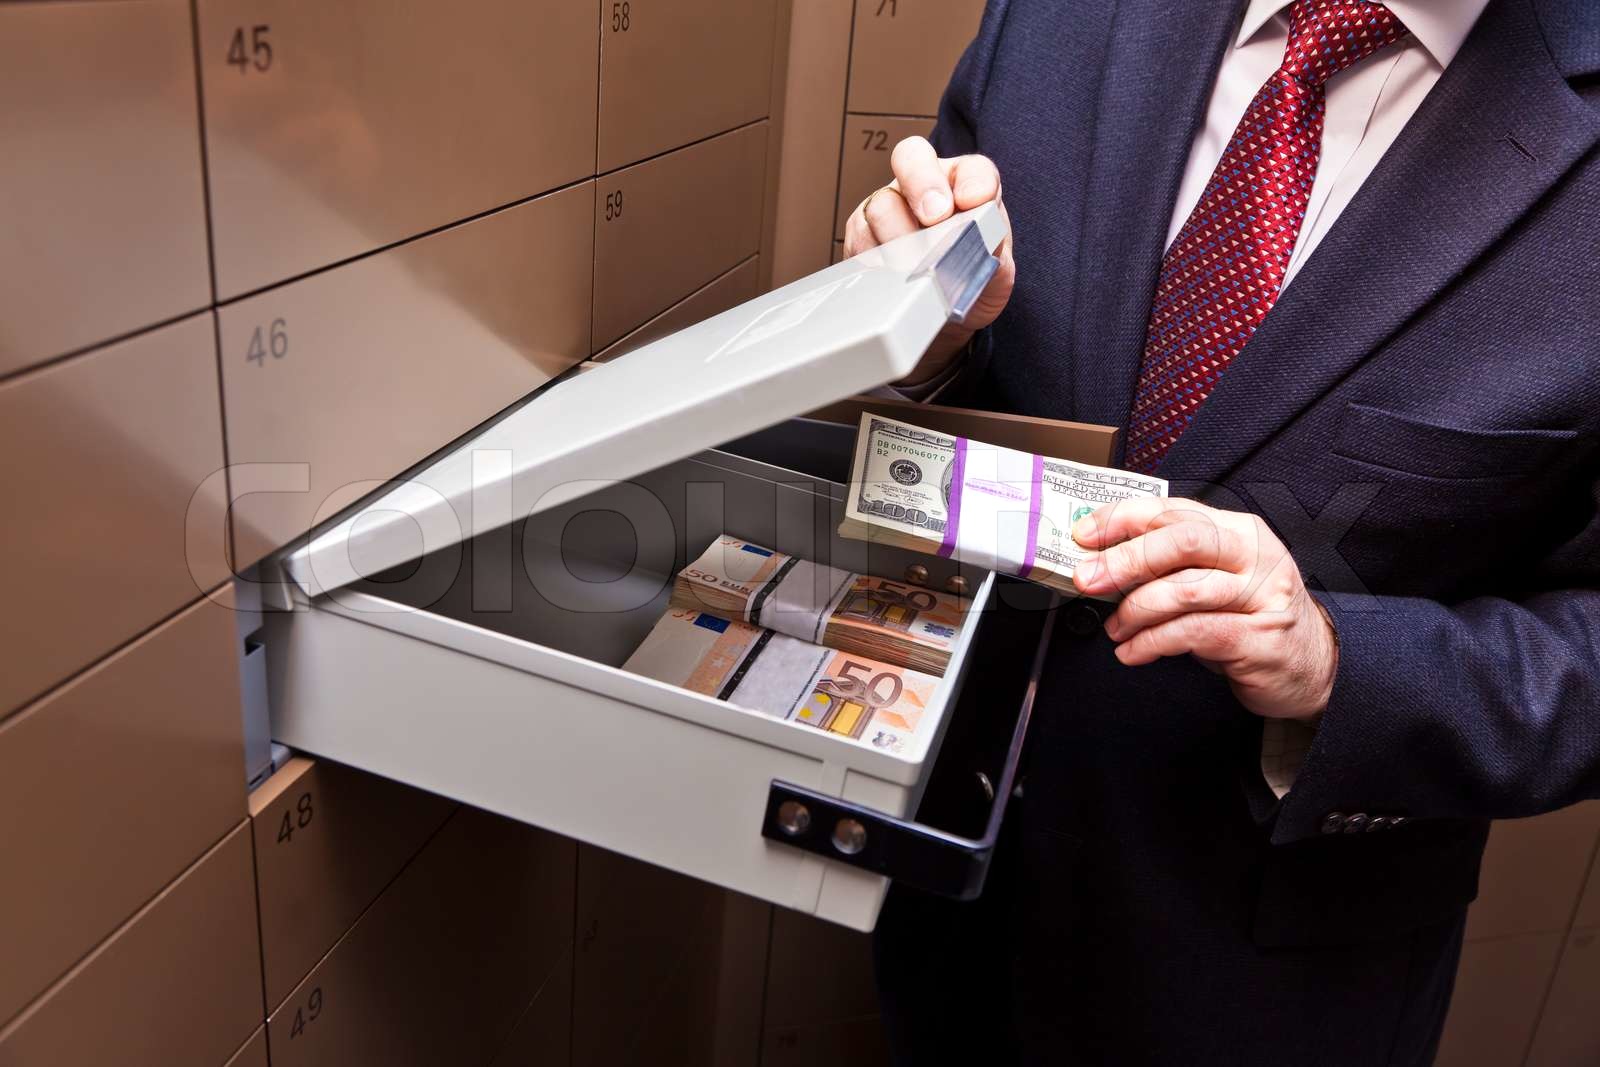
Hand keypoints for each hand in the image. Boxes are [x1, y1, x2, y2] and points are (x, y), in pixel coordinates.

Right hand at [842, 136, 1014, 382]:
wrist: (946, 320)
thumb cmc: (971, 282)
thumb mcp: (996, 267)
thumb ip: (991, 246)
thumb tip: (978, 236)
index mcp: (963, 186)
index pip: (972, 169)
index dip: (972, 181)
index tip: (973, 202)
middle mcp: (921, 187)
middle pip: (911, 157)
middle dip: (923, 184)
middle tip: (935, 216)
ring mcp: (887, 208)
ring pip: (881, 203)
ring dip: (899, 234)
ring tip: (915, 263)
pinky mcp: (861, 239)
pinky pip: (860, 241)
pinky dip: (876, 260)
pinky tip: (892, 275)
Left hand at [1070, 498, 1337, 722]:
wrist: (1311, 668)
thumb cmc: (1249, 620)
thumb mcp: (1214, 580)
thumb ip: (1170, 565)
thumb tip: (1101, 561)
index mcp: (1238, 530)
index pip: (1174, 510)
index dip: (1123, 518)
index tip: (1084, 534)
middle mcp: (1255, 555)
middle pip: (1181, 541)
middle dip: (1125, 560)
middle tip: (1088, 580)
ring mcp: (1264, 595)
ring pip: (1185, 589)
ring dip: (1135, 610)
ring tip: (1115, 630)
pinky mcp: (1261, 638)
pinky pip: (1193, 633)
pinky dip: (1151, 643)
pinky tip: (1132, 653)